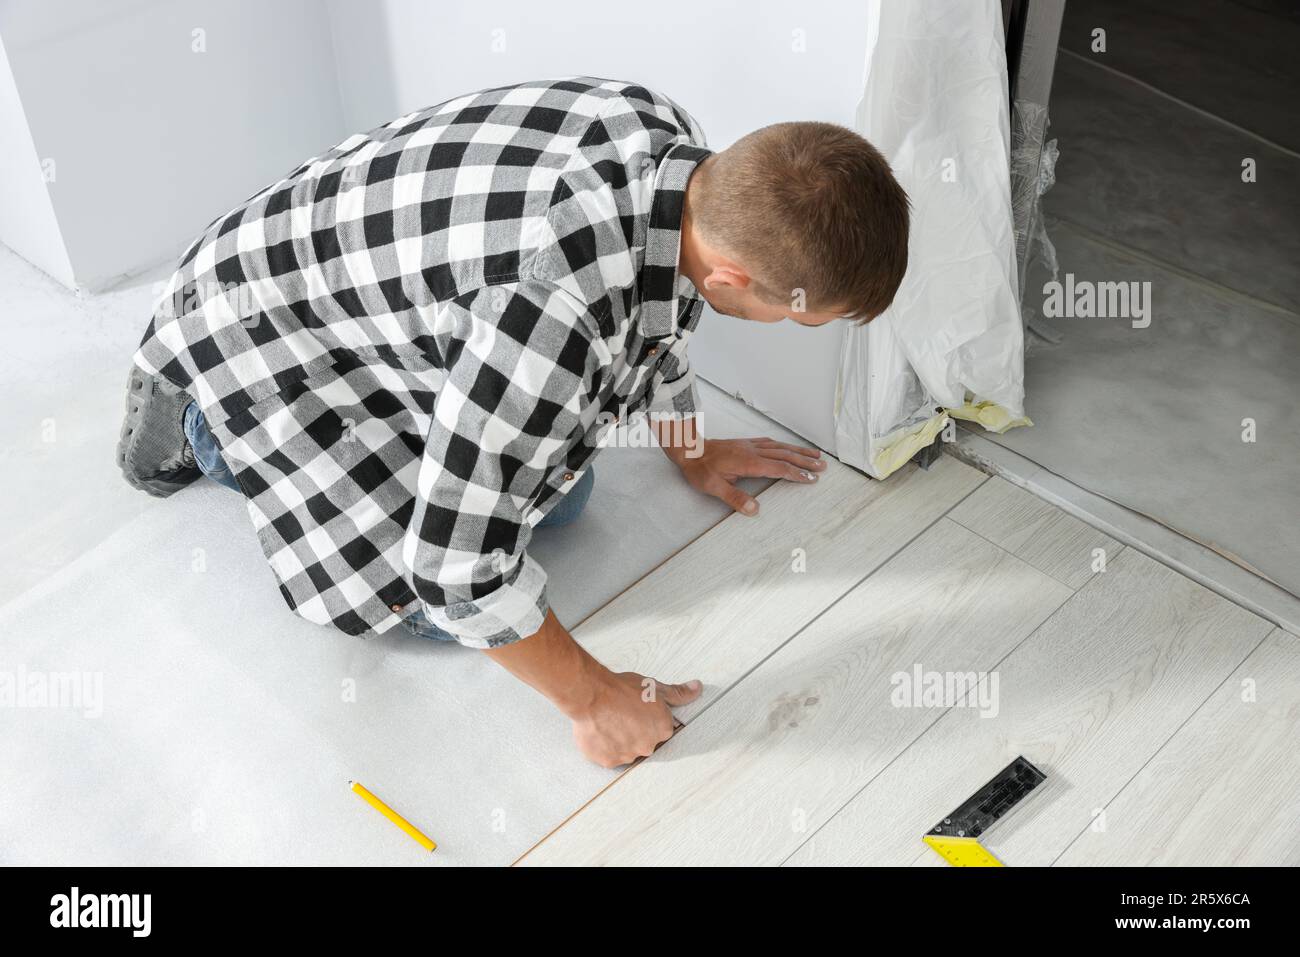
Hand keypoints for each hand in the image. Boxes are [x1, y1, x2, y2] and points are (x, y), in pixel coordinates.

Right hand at [483, 610, 700, 767]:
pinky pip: (608, 757)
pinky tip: (600, 730)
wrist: (592, 695)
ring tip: (609, 721)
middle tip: (622, 714)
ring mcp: (627, 756)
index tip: (637, 711)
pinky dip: (604, 746)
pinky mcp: (608, 761)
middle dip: (635, 731)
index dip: (648, 719)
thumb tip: (696, 688)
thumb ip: (678, 693)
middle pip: (644, 742)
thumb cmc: (621, 689)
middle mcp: (648, 747)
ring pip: (626, 750)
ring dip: (619, 739)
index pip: (660, 729)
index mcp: (663, 730)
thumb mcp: (654, 686)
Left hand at [674, 436, 825, 515]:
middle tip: (823, 466)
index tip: (812, 478)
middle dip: (805, 461)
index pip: (779, 468)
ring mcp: (749, 446)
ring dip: (798, 451)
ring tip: (814, 455)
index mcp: (748, 462)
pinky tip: (787, 446)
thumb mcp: (713, 487)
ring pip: (780, 447)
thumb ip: (735, 498)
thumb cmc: (699, 468)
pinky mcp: (744, 443)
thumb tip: (754, 510)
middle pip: (784, 455)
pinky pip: (770, 442)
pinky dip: (783, 445)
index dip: (797, 474)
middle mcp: (752, 451)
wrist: (688, 449)